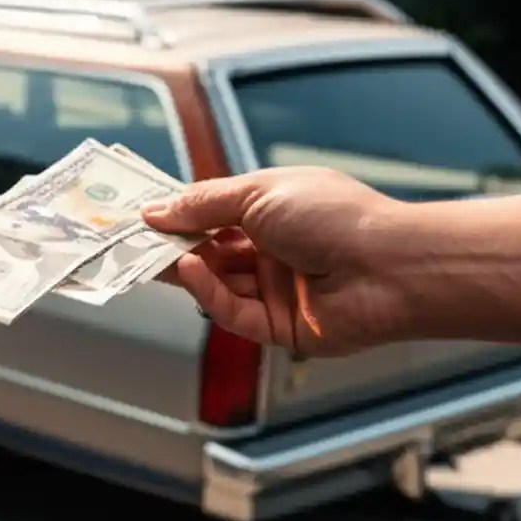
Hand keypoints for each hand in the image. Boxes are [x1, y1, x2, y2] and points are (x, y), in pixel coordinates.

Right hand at [142, 167, 410, 357]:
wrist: (391, 267)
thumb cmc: (336, 216)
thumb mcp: (259, 193)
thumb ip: (203, 204)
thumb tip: (156, 209)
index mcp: (272, 212)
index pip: (212, 214)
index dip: (177, 215)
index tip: (138, 214)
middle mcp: (272, 251)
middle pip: (209, 252)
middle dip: (171, 246)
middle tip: (129, 242)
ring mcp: (275, 290)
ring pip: (216, 284)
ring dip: (185, 269)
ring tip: (153, 256)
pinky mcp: (278, 327)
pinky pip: (232, 313)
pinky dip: (208, 293)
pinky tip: (189, 272)